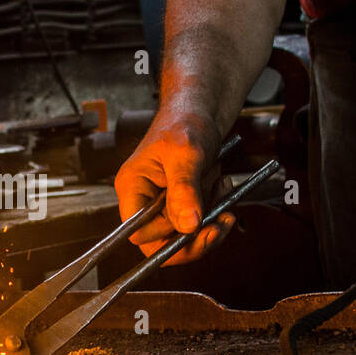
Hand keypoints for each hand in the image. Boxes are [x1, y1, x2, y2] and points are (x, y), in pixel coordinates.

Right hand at [114, 109, 235, 265]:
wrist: (201, 112)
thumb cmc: (185, 123)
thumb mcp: (185, 154)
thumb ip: (184, 190)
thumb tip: (187, 226)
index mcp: (132, 188)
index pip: (138, 233)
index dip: (166, 236)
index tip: (194, 224)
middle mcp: (144, 200)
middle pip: (162, 242)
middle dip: (194, 235)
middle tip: (219, 223)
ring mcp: (163, 204)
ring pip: (184, 235)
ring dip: (210, 219)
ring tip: (221, 189)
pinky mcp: (182, 204)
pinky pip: (198, 223)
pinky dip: (216, 211)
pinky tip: (223, 188)